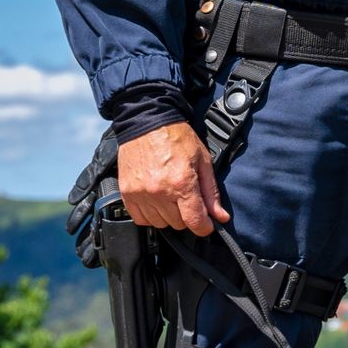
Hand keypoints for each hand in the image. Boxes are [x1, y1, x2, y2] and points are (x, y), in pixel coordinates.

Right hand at [118, 121, 228, 235]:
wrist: (146, 121)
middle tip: (185, 197)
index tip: (206, 223)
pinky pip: (141, 219)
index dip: (204, 227)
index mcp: (181, 183)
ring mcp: (141, 194)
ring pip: (160, 223)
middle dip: (186, 215)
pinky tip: (155, 199)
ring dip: (167, 215)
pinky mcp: (127, 193)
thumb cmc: (176, 137)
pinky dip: (150, 214)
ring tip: (169, 195)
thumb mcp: (202, 160)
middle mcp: (159, 191)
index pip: (195, 222)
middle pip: (178, 224)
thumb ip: (211, 192)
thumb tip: (220, 217)